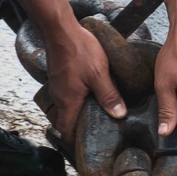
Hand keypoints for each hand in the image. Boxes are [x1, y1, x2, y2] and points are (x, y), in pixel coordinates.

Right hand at [44, 23, 126, 144]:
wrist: (61, 30)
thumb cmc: (79, 51)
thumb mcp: (99, 74)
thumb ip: (109, 96)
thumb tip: (119, 115)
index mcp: (68, 101)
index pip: (67, 130)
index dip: (75, 140)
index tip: (88, 145)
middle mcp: (59, 97)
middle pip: (66, 121)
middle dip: (78, 128)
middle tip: (96, 131)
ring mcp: (58, 87)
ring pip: (67, 108)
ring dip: (78, 113)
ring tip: (96, 115)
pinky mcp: (59, 77)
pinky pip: (67, 96)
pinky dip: (77, 101)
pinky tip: (90, 96)